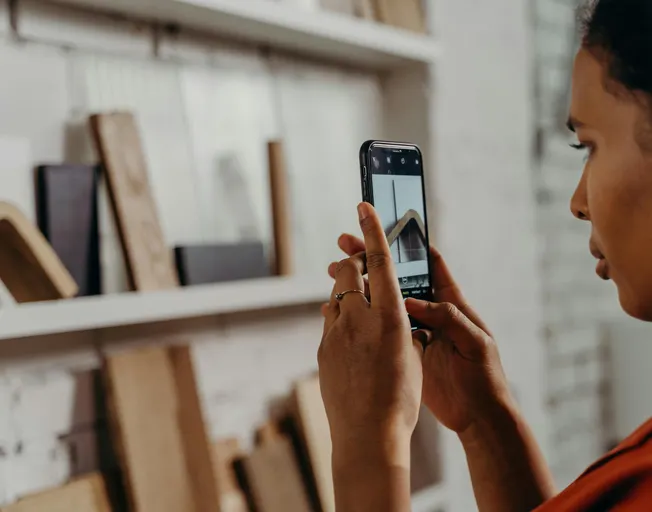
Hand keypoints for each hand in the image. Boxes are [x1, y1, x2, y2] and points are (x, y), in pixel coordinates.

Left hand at [318, 203, 422, 470]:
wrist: (367, 435)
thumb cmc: (401, 399)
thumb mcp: (412, 357)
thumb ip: (402, 328)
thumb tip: (393, 315)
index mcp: (391, 317)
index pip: (379, 261)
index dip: (372, 230)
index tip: (363, 205)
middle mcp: (360, 318)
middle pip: (350, 273)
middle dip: (353, 261)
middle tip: (354, 258)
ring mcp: (336, 333)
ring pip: (336, 296)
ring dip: (345, 290)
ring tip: (356, 300)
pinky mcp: (322, 349)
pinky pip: (330, 321)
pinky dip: (339, 317)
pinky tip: (348, 331)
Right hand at [331, 234, 514, 436]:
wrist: (478, 417)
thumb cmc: (485, 378)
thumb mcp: (474, 343)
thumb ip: (449, 319)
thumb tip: (413, 302)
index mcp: (452, 303)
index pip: (431, 265)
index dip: (411, 244)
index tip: (387, 226)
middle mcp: (431, 311)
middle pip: (399, 277)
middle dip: (372, 258)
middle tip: (345, 242)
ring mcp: (414, 330)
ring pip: (383, 299)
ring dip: (360, 284)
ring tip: (334, 270)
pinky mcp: (403, 349)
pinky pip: (378, 326)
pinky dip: (359, 316)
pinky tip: (338, 309)